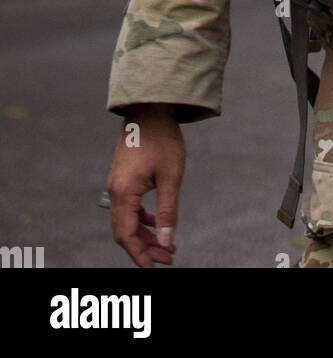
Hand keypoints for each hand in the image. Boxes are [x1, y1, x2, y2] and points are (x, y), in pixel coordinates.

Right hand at [107, 103, 185, 267]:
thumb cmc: (163, 139)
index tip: (155, 269)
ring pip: (127, 220)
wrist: (151, 109)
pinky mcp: (123, 177)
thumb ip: (168, 211)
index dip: (140, 256)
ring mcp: (117, 183)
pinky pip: (129, 207)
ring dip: (145, 235)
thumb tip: (167, 242)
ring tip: (167, 246)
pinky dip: (143, 219)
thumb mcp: (171, 177)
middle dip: (145, 249)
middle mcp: (115, 190)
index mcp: (124, 192)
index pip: (126, 235)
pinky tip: (158, 222)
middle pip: (125, 231)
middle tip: (168, 259)